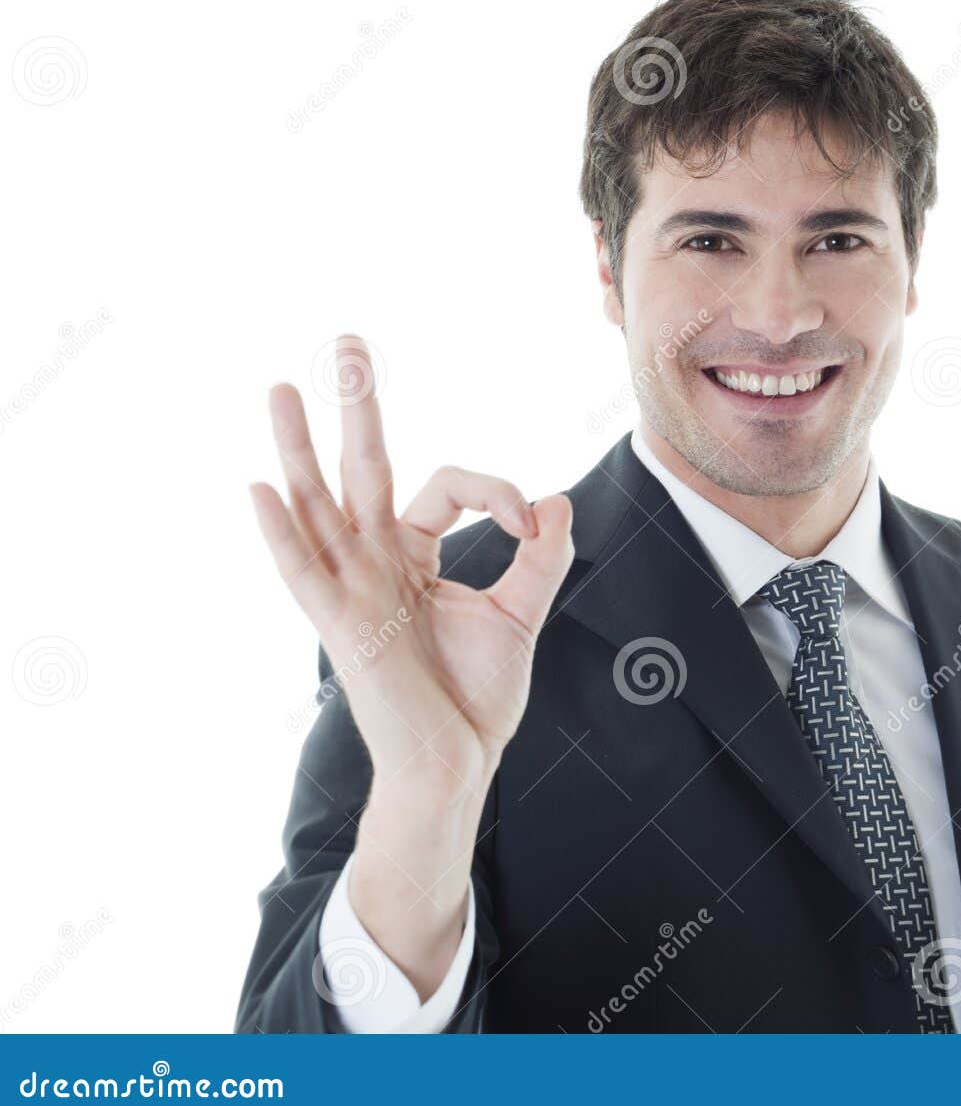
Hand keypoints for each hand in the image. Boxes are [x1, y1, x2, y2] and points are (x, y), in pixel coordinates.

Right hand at [248, 335, 573, 798]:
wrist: (458, 763)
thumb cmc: (476, 696)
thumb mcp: (521, 615)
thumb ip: (541, 558)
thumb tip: (555, 502)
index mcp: (413, 556)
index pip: (443, 487)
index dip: (495, 491)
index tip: (530, 522)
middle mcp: (375, 563)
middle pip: (361, 470)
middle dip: (356, 407)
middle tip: (349, 342)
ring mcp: (353, 591)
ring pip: (320, 506)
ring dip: (299, 448)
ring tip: (281, 388)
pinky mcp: (342, 628)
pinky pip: (305, 575)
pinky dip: (281, 534)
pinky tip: (259, 488)